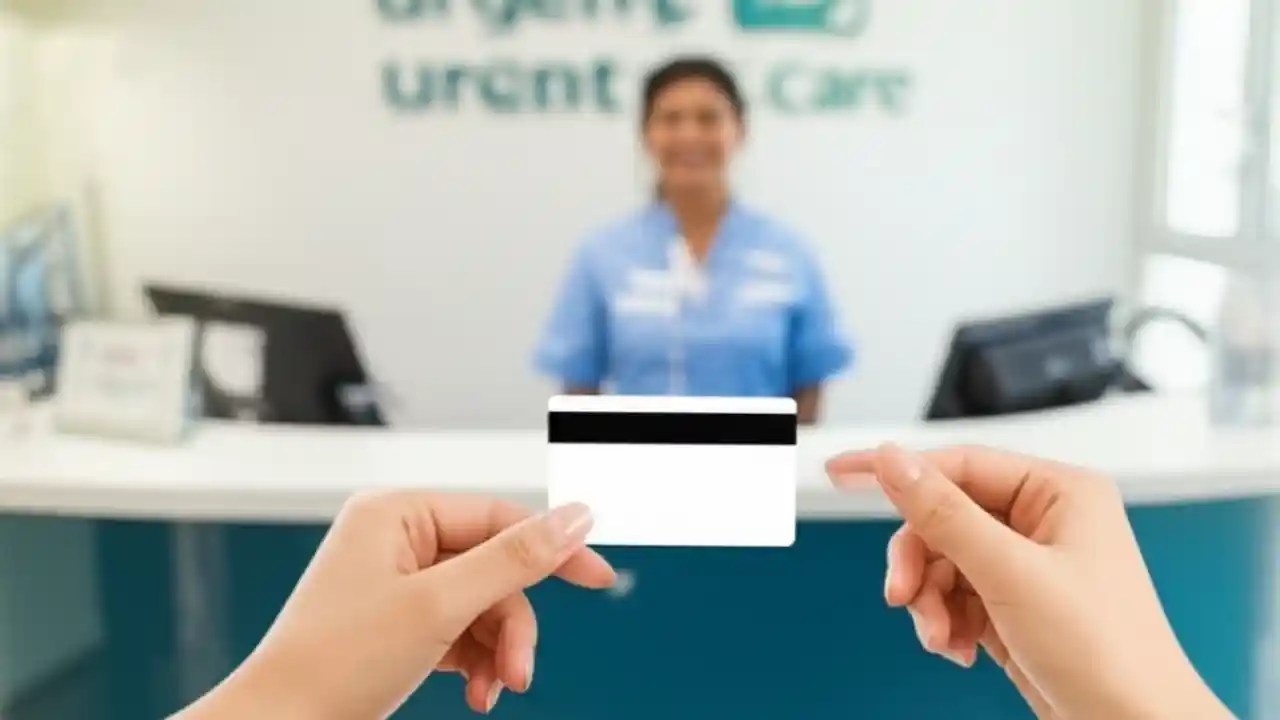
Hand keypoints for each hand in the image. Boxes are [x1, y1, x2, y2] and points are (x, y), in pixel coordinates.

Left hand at [178, 493, 614, 717]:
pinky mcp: (397, 623)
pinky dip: (475, 662)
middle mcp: (395, 540)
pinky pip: (459, 630)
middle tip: (521, 671)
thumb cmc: (332, 664)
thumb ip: (514, 558)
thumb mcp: (439, 607)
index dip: (551, 548)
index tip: (597, 578)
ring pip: (481, 604)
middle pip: (494, 568)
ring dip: (497, 650)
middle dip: (511, 624)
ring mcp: (395, 583)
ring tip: (496, 690)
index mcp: (396, 513)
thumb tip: (576, 516)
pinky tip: (475, 693)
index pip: (497, 516)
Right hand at [826, 444, 1230, 718]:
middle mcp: (1046, 521)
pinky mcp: (1016, 605)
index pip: (959, 463)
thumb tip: (894, 460)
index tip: (841, 472)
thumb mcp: (1010, 573)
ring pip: (943, 561)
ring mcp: (1030, 565)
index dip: (898, 470)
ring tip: (938, 636)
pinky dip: (944, 621)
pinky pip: (955, 595)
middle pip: (943, 516)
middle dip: (918, 561)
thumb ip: (944, 513)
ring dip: (929, 600)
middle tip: (899, 594)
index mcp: (1060, 492)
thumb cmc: (1107, 652)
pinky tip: (955, 648)